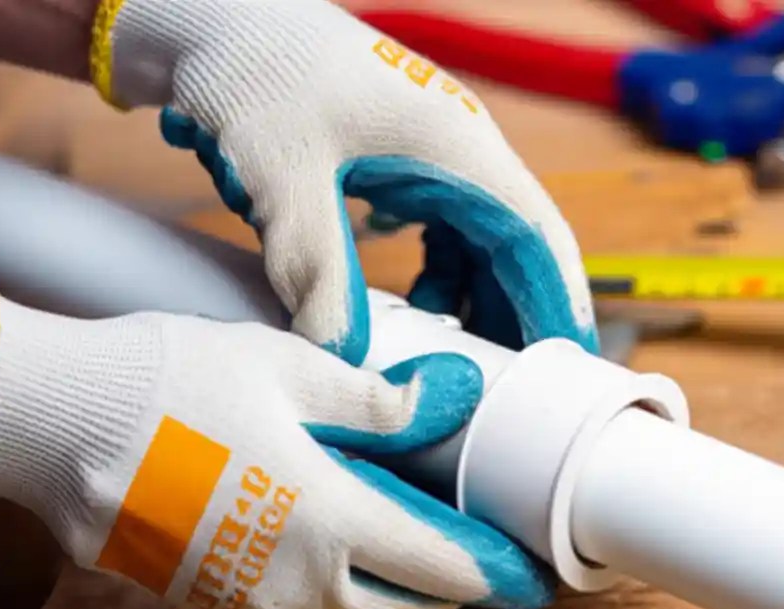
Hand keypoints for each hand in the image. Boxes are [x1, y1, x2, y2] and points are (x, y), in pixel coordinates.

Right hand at [0, 277, 551, 608]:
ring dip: (375, 608)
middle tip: (459, 575)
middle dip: (434, 603)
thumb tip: (447, 395)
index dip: (487, 572)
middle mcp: (289, 579)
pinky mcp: (196, 602)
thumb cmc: (171, 383)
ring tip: (394, 572)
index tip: (521, 575)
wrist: (55, 420)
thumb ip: (375, 399)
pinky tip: (314, 564)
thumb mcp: (289, 369)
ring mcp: (238, 600)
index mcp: (327, 520)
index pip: (435, 565)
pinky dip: (313, 604)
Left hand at [89, 0, 597, 363]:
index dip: (558, 306)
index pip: (534, 237)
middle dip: (519, 319)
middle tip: (514, 396)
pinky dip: (437, 281)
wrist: (214, 19)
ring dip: (474, 304)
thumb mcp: (284, 172)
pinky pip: (444, 235)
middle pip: (517, 248)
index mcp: (457, 146)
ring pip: (481, 245)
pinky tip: (409, 313)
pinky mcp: (401, 167)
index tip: (569, 371)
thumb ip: (314, 264)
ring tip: (458, 366)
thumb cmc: (256, 70)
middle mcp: (459, 153)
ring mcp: (433, 159)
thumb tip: (341, 356)